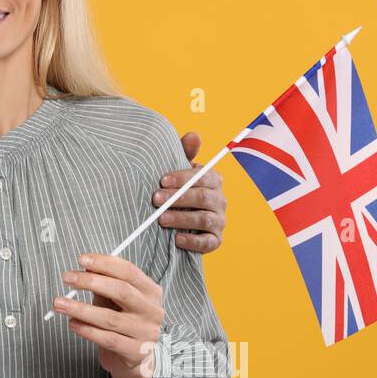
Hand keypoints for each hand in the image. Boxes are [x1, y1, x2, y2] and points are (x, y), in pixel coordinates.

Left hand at [52, 252, 163, 377]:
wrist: (134, 356)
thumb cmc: (121, 319)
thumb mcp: (114, 299)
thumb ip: (104, 283)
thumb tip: (85, 266)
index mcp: (150, 291)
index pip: (129, 271)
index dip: (104, 263)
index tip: (81, 259)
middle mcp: (152, 311)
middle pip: (122, 291)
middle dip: (91, 282)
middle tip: (67, 278)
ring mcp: (146, 333)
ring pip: (110, 318)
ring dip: (81, 309)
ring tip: (59, 303)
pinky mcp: (136, 352)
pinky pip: (108, 339)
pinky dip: (87, 330)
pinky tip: (72, 323)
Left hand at [153, 131, 226, 253]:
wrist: (177, 219)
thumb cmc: (177, 189)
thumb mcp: (178, 171)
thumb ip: (185, 152)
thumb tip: (194, 135)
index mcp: (213, 180)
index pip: (202, 176)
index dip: (182, 178)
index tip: (162, 180)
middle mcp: (220, 200)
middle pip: (203, 197)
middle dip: (178, 198)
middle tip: (156, 199)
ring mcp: (219, 220)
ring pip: (204, 218)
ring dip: (182, 219)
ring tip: (161, 219)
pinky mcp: (215, 240)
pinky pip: (208, 242)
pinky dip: (193, 241)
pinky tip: (176, 239)